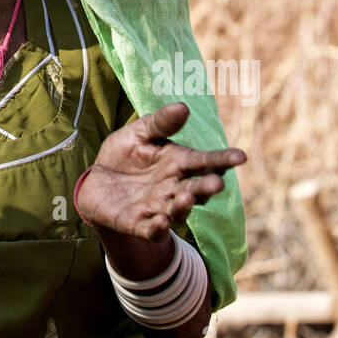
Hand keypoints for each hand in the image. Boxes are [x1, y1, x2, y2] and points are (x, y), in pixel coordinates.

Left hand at [76, 102, 245, 240]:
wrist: (96, 181)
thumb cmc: (124, 154)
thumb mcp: (139, 133)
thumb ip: (160, 122)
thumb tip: (183, 107)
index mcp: (179, 163)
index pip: (204, 161)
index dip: (223, 159)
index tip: (241, 156)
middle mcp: (174, 188)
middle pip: (196, 189)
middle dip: (207, 187)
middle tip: (217, 183)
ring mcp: (159, 208)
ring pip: (178, 211)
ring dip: (184, 206)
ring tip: (187, 198)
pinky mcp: (139, 224)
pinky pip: (152, 230)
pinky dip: (157, 228)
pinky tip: (161, 222)